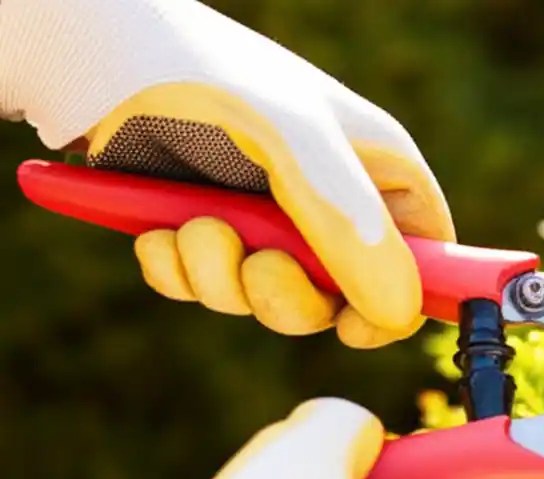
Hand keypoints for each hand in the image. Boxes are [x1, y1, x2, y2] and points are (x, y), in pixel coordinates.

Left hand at [0, 0, 449, 347]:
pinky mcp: (206, 226)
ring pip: (268, 297)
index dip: (400, 299)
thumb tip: (397, 311)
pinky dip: (180, 271)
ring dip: (223, 279)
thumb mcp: (291, 142)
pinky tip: (158, 232)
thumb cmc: (202, 71)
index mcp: (375, 166)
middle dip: (290, 295)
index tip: (354, 327)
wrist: (86, 54)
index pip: (424, 252)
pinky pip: (207, 287)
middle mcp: (328, 196)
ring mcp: (266, 215)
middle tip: (257, 267)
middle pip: (342, 295)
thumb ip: (348, 224)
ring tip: (191, 229)